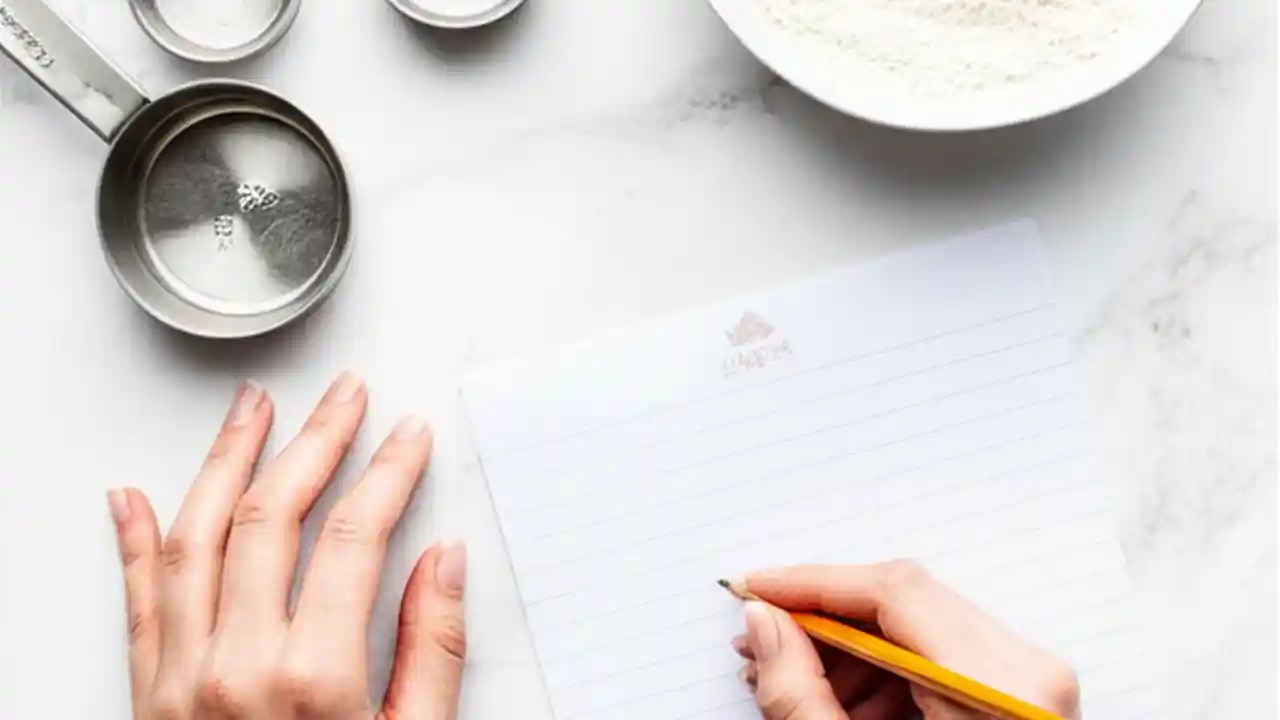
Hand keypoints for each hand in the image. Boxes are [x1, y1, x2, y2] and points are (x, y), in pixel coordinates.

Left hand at [106, 372, 466, 718]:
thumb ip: (433, 654)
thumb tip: (443, 562)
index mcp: (313, 677)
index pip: (354, 536)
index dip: (387, 473)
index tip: (407, 438)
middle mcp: (237, 668)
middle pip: (270, 517)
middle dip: (314, 441)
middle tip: (342, 397)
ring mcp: (182, 680)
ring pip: (195, 540)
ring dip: (224, 461)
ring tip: (250, 411)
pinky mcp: (148, 698)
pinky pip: (136, 601)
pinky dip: (133, 540)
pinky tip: (135, 497)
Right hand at [731, 562, 1079, 719]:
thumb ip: (801, 694)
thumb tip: (765, 626)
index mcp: (999, 689)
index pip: (893, 592)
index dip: (813, 583)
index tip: (756, 588)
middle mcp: (1029, 675)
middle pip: (905, 605)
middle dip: (822, 620)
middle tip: (761, 640)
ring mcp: (1031, 688)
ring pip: (919, 632)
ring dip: (848, 654)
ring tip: (792, 687)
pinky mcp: (1021, 704)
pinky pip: (940, 664)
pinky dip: (883, 679)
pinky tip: (839, 708)